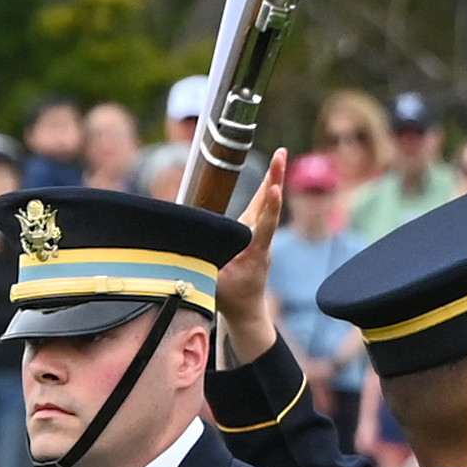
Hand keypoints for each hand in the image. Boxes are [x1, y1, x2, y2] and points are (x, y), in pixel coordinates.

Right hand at [217, 147, 285, 363]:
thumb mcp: (212, 282)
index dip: (269, 207)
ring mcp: (261, 238)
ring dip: (273, 179)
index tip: (275, 189)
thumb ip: (203, 262)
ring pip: (267, 204)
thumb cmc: (228, 298)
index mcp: (254, 254)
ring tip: (280, 155)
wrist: (247, 311)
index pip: (263, 226)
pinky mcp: (257, 236)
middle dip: (275, 179)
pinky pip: (262, 209)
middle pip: (269, 206)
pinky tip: (271, 174)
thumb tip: (185, 242)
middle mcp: (261, 242)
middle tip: (281, 155)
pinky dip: (266, 190)